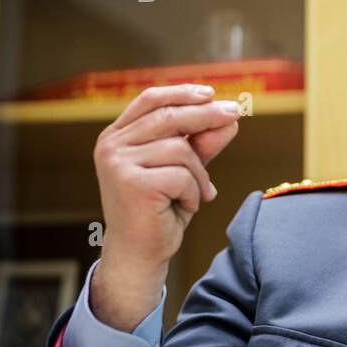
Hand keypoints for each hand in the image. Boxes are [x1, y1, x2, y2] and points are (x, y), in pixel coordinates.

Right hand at [90, 84, 240, 330]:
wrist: (140, 253)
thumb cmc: (160, 210)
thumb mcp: (184, 171)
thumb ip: (202, 144)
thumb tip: (230, 119)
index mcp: (117, 136)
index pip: (150, 100)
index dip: (182, 93)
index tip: (212, 93)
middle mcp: (111, 146)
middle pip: (169, 117)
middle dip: (207, 115)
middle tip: (235, 115)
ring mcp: (118, 164)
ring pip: (181, 150)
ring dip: (200, 174)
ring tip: (196, 193)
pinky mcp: (131, 183)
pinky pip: (182, 175)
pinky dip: (194, 192)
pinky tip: (183, 206)